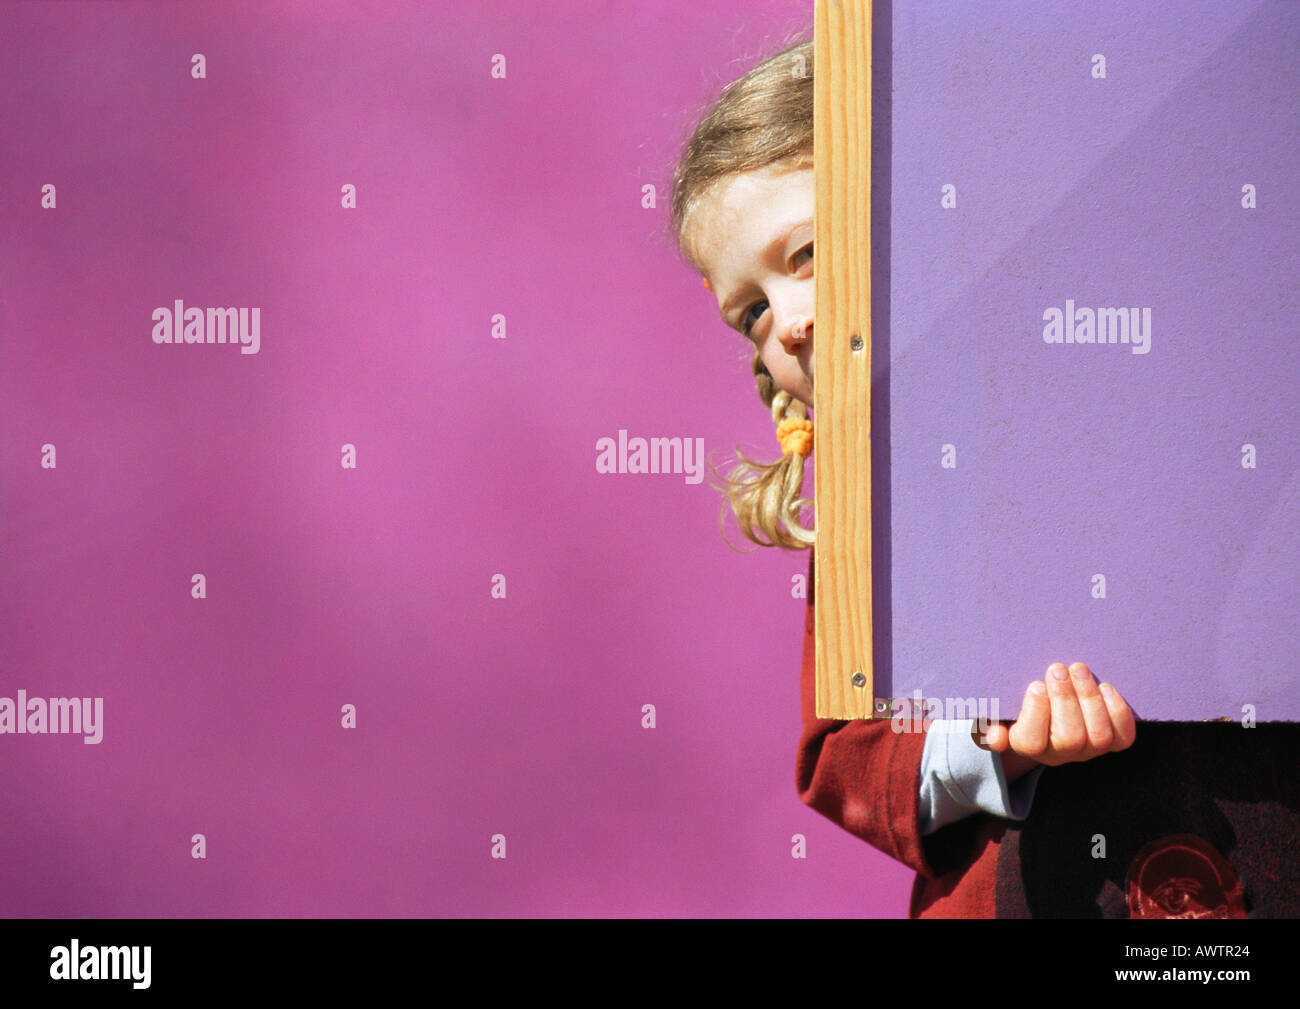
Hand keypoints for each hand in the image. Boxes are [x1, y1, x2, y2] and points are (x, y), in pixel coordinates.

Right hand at [982, 662, 1135, 776]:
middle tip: (1057, 669)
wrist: (1046, 709)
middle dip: (1065, 700)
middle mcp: (1059, 753)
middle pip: (1068, 739)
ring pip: (1098, 737)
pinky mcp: (1111, 741)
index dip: (1036, 714)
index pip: (1031, 743)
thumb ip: (989, 719)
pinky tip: (1105, 686)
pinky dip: (1117, 711)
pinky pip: (1123, 737)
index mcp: (1027, 745)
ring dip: (1090, 699)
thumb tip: (994, 738)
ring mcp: (1087, 749)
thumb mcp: (996, 709)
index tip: (1035, 685)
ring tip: (1078, 669)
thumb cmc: (1017, 703)